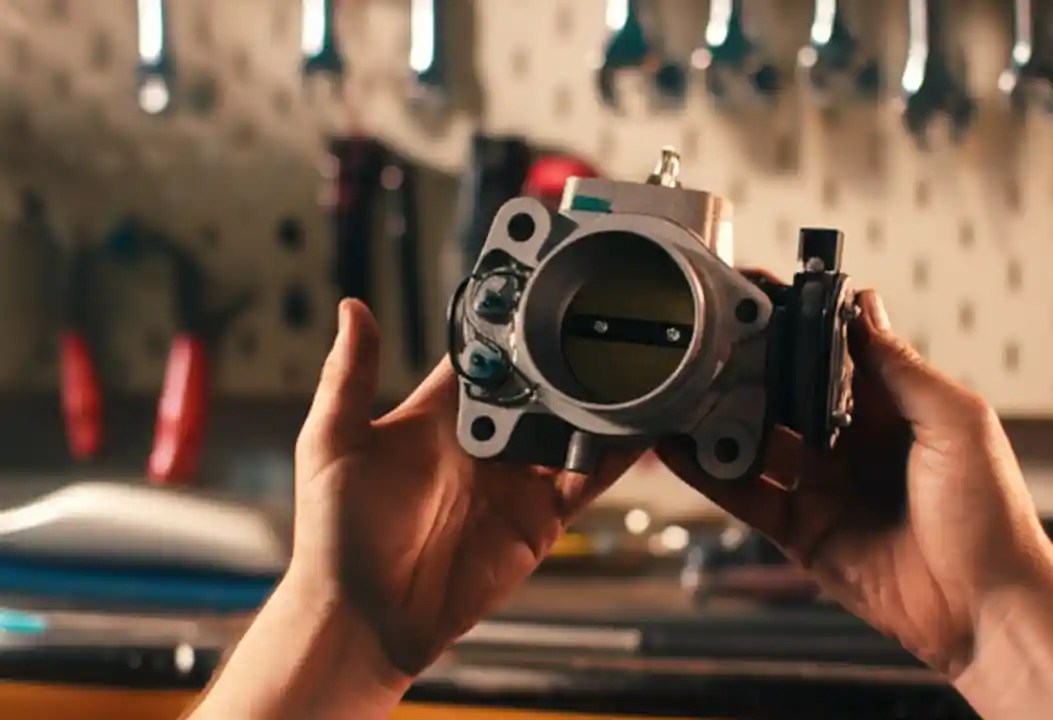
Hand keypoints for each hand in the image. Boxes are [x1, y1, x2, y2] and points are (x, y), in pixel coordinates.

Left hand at [289, 299, 640, 677]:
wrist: (366, 621)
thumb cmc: (336, 537)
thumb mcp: (332, 444)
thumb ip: (349, 376)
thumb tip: (353, 307)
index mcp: (437, 415)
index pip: (483, 355)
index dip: (507, 322)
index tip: (536, 282)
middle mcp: (484, 441)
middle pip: (538, 385)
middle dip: (566, 354)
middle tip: (598, 318)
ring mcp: (516, 479)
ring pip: (571, 427)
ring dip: (597, 399)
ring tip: (630, 362)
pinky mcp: (541, 517)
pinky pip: (588, 479)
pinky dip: (615, 454)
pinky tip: (640, 424)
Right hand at [658, 290, 1052, 675]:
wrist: (984, 607)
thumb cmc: (990, 515)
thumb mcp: (957, 423)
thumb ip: (902, 367)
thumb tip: (863, 304)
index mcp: (892, 408)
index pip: (832, 353)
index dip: (797, 325)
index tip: (759, 295)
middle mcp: (851, 442)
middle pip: (785, 393)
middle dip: (748, 367)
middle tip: (706, 340)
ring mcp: (823, 486)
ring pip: (757, 440)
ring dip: (720, 415)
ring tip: (680, 386)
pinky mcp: (801, 530)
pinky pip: (746, 495)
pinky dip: (709, 472)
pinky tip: (680, 447)